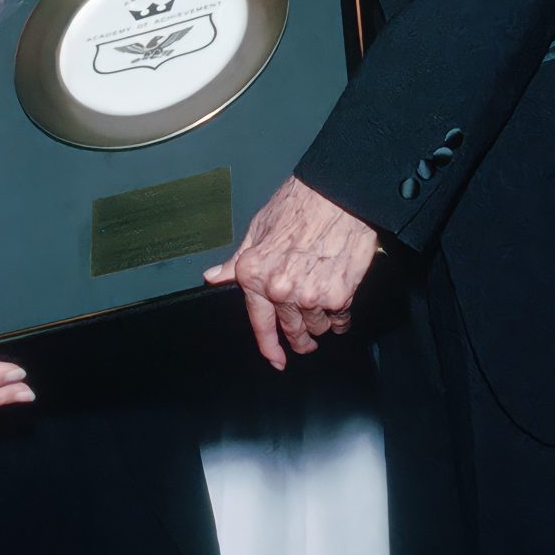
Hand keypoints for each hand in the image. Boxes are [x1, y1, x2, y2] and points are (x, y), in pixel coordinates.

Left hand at [203, 176, 377, 369]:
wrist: (337, 193)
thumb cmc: (299, 204)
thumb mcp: (258, 230)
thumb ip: (237, 261)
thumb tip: (214, 277)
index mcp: (254, 275)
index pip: (260, 323)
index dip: (269, 347)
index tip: (277, 360)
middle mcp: (279, 291)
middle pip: (292, 330)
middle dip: (301, 337)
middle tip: (307, 339)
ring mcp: (309, 296)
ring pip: (317, 326)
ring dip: (321, 322)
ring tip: (326, 307)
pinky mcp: (338, 296)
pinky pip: (340, 320)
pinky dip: (340, 317)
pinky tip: (340, 306)